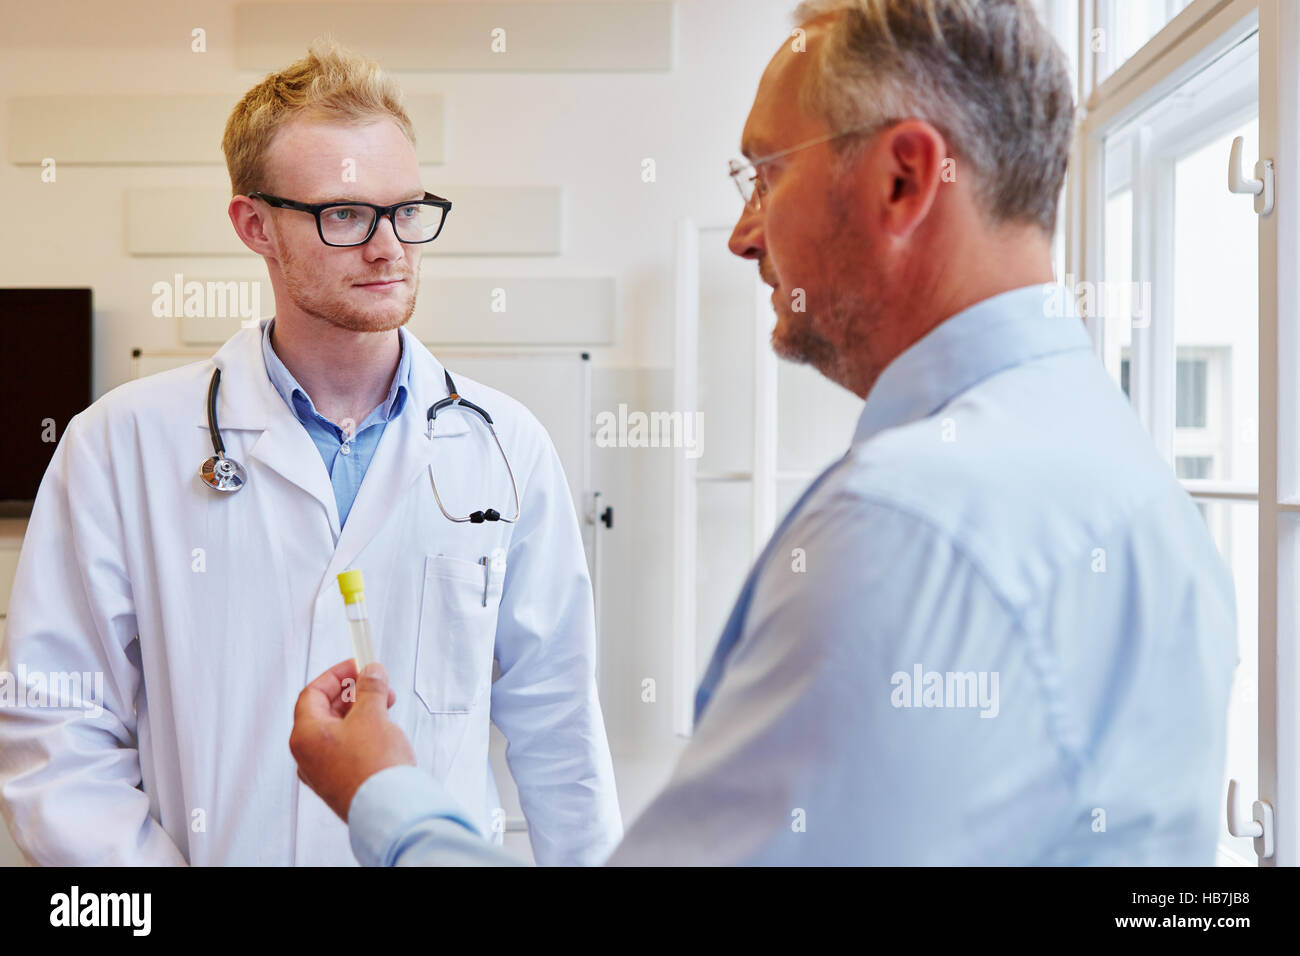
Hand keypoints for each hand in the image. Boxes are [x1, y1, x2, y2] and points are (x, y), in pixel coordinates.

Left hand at [290, 659, 415, 821]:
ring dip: (360, 713)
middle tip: (375, 685)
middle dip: (352, 694)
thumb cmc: (373, 767)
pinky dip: (361, 735)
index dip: (336, 675)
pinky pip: (344, 750)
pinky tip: (381, 731)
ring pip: (336, 732)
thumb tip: (370, 673)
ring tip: (385, 708)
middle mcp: (307, 755)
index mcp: (305, 735)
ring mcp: (321, 773)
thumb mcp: (373, 714)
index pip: (312, 693)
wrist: (389, 809)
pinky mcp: (339, 784)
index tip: (356, 665)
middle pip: (324, 712)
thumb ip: (370, 688)